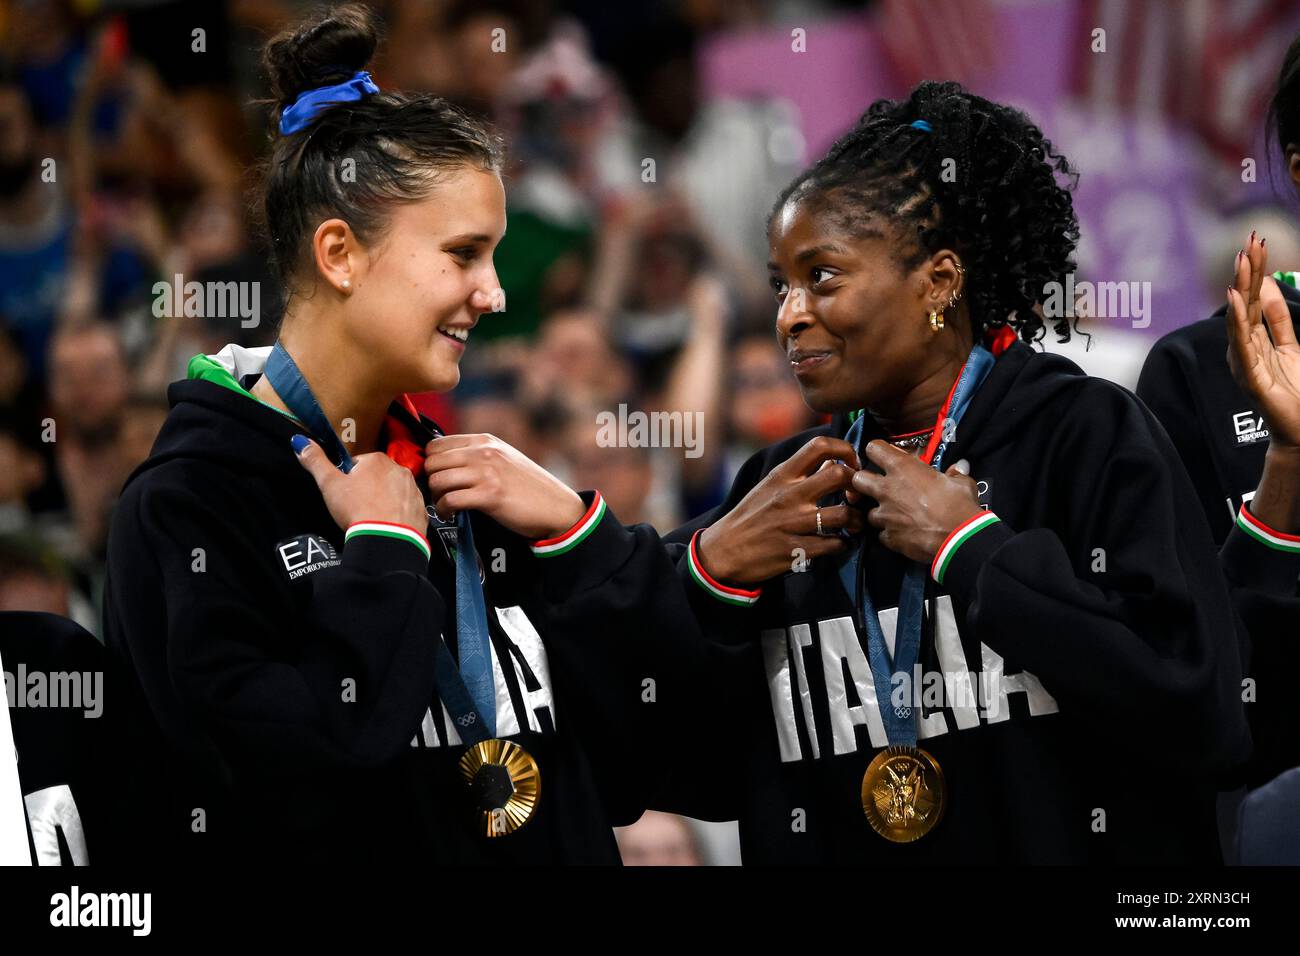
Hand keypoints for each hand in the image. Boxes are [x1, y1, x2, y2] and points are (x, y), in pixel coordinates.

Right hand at [294, 438, 427, 531]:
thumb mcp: (329, 484)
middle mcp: (399, 469)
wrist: (387, 538)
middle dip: (367, 489)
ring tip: (372, 517)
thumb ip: (315, 461)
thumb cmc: (356, 508)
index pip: (358, 464)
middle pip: (377, 476)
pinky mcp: (422, 509)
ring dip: (384, 500)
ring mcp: (414, 489)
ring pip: (393, 491)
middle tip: (357, 507)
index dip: (348, 480)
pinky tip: (387, 524)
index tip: (345, 495)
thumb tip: (299, 441)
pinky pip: (406, 508)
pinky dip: (398, 514)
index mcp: (377, 459)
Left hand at [424, 434, 584, 538]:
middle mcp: (484, 452)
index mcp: (485, 440)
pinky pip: (450, 500)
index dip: (430, 463)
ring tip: (445, 505)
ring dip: (436, 497)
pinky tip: (451, 514)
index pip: (436, 444)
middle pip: (432, 462)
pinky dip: (444, 510)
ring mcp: (487, 472)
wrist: (556, 506)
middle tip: (439, 495)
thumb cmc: (527, 487)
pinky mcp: (490, 495)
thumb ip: (476, 455)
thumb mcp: (503, 458)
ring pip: (438, 480)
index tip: (436, 477)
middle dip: (430, 481)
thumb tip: (442, 463)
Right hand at [696, 436, 862, 586]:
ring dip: (857, 520)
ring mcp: (792, 523)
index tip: (852, 464)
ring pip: (843, 514)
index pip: (820, 446)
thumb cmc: (749, 516)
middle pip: (839, 475)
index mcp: (782, 475)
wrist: (723, 551)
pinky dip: (842, 544)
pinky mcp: (795, 550)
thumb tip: (833, 460)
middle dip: (858, 485)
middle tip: (859, 496)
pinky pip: (833, 545)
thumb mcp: (770, 487)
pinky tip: (839, 543)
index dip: (845, 450)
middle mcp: (789, 495)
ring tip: (856, 524)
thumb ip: (801, 473)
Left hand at [850, 441, 982, 563]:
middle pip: (857, 479)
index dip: (878, 451)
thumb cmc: (960, 504)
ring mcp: (884, 514)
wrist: (958, 539)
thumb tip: (959, 468)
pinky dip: (890, 533)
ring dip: (879, 513)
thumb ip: (954, 474)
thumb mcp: (962, 483)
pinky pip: (882, 534)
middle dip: (864, 482)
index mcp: (902, 468)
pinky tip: (902, 534)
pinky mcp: (888, 537)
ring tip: (894, 516)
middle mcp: (887, 489)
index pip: (874, 448)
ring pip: (868, 511)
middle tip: (879, 487)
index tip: (886, 457)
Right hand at [1228, 233, 1299, 449]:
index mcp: (1256, 340)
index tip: (1256, 243)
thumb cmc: (1295, 393)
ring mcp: (1245, 363)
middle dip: (1248, 271)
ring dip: (1241, 288)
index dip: (1257, 271)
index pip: (1256, 298)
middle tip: (1249, 241)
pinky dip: (1236, 321)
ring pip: (1240, 319)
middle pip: (1246, 303)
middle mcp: (1245, 348)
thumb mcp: (1293, 345)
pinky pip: (1242, 345)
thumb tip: (1270, 285)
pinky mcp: (1251, 378)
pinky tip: (1236, 300)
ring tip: (1242, 262)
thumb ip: (1279, 318)